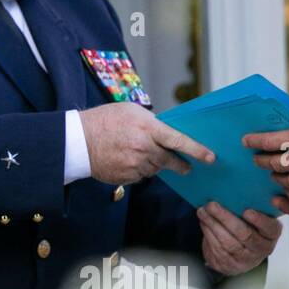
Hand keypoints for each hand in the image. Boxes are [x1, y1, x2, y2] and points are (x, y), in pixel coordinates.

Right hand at [80, 102, 214, 184]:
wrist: (77, 139)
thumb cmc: (104, 120)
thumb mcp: (131, 111)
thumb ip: (152, 123)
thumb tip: (167, 134)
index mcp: (147, 128)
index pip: (178, 141)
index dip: (197, 150)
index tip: (210, 158)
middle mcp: (143, 148)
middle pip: (169, 160)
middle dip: (179, 164)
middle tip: (186, 167)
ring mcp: (134, 165)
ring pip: (155, 169)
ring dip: (153, 164)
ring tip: (140, 155)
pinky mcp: (125, 177)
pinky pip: (140, 176)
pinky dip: (138, 170)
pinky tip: (127, 160)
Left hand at [196, 201, 281, 274]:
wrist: (241, 255)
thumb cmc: (249, 228)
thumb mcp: (257, 219)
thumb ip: (253, 206)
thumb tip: (235, 187)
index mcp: (271, 234)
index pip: (270, 228)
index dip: (259, 220)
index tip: (247, 211)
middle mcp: (261, 248)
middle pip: (244, 234)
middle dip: (226, 218)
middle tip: (212, 204)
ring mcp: (245, 258)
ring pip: (228, 242)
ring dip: (212, 224)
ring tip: (202, 211)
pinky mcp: (229, 264)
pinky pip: (217, 248)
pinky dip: (208, 233)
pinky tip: (203, 221)